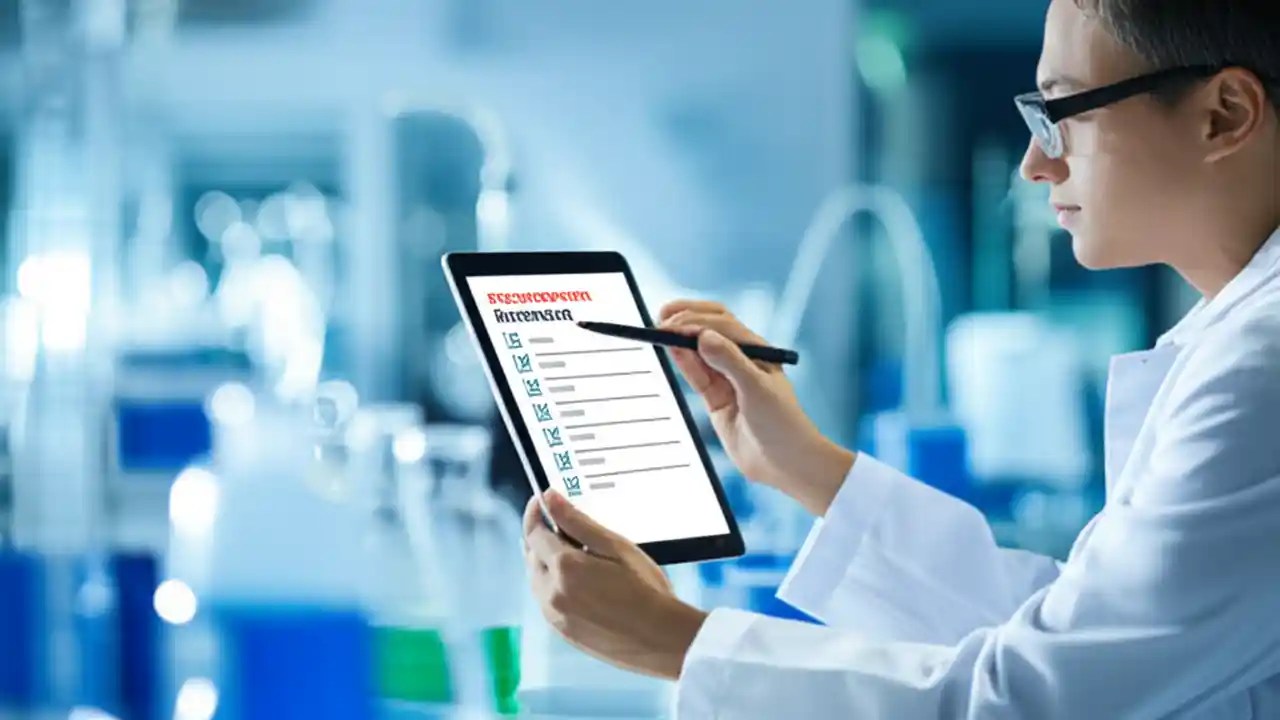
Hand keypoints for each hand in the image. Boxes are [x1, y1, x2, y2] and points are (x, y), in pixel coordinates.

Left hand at [523, 491, 707, 679]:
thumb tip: (549, 499)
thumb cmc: (645, 588)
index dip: (535, 514)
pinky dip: (553, 586)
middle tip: (560, 526)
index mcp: (564, 568)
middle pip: (531, 558)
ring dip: (545, 563)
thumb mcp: (614, 547)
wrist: (661, 639)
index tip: (541, 501)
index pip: (534, 533)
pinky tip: (576, 584)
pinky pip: (547, 602)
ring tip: (571, 554)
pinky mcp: (563, 633)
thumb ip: (577, 522)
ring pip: (537, 581)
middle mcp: (551, 594)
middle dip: (540, 538)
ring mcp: (555, 617)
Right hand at [659, 300, 854, 515]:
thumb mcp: (757, 388)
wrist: (785, 463)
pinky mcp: (716, 399)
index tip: (674, 321)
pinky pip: (696, 375)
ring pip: (699, 352)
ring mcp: (728, 380)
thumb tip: (703, 337)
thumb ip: (730, 361)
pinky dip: (683, 362)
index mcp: (757, 350)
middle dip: (686, 320)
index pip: (722, 324)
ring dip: (680, 341)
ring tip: (659, 332)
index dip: (697, 319)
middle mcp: (742, 360)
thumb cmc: (782, 423)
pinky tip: (671, 351)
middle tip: (661, 319)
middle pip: (709, 330)